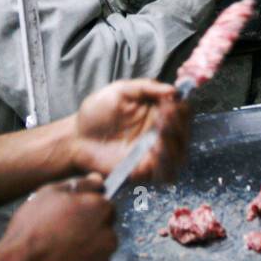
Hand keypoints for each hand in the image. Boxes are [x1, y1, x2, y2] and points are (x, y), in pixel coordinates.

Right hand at [0, 175, 116, 260]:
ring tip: (56, 254)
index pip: (104, 204)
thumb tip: (96, 181)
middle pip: (103, 229)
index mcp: (98, 209)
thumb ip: (78, 185)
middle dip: (87, 230)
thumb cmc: (31, 235)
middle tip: (61, 234)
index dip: (85, 209)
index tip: (71, 215)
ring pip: (97, 253)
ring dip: (84, 252)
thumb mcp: (47, 194)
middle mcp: (108, 236)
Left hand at [72, 78, 189, 183]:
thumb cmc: (97, 112)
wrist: (75, 137)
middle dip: (178, 125)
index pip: (182, 112)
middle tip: (164, 116)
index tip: (170, 103)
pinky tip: (155, 151)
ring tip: (161, 132)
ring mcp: (152, 155)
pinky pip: (165, 173)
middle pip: (185, 134)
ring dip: (174, 144)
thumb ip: (147, 87)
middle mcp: (159, 135)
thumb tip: (174, 90)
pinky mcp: (143, 171)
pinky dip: (165, 164)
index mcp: (158, 113)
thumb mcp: (121, 90)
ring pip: (179, 155)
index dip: (182, 108)